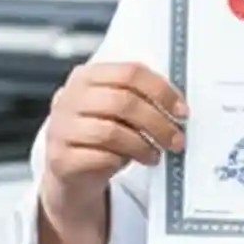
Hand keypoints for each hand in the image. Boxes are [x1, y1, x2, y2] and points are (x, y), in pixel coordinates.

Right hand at [43, 62, 187, 210]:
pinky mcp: (61, 158)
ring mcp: (61, 128)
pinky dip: (123, 161)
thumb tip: (178, 107)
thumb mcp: (117, 110)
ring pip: (112, 132)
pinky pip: (100, 157)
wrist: (71, 170)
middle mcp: (69, 98)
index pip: (129, 73)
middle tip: (176, 139)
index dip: (161, 91)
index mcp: (86, 76)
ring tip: (156, 154)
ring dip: (143, 145)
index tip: (182, 111)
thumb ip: (140, 99)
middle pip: (123, 102)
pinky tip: (133, 162)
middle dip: (158, 123)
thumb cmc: (101, 133)